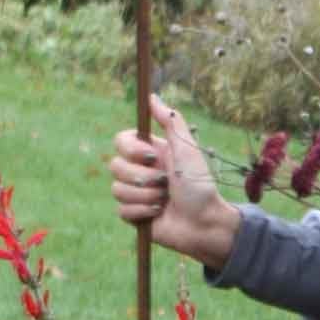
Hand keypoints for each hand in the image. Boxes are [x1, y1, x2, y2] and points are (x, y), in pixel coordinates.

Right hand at [109, 96, 240, 268]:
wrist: (204, 222)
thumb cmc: (200, 184)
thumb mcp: (188, 149)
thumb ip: (171, 122)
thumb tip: (151, 97)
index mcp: (153, 151)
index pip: (121, 140)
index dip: (131, 149)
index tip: (151, 156)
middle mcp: (142, 169)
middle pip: (115, 165)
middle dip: (142, 177)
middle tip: (165, 182)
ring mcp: (136, 191)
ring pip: (116, 189)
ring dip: (145, 196)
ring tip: (165, 199)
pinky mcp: (133, 213)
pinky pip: (121, 209)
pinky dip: (142, 211)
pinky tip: (159, 212)